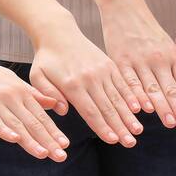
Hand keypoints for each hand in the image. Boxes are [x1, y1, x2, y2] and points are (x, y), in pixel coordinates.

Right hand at [0, 44, 69, 161]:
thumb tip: (55, 104)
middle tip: (61, 156)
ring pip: (16, 124)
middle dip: (47, 140)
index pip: (41, 116)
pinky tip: (14, 140)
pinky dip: (4, 130)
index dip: (53, 131)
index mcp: (22, 92)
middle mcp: (12, 97)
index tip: (64, 145)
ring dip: (30, 141)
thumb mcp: (14, 81)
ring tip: (43, 154)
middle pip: (32, 122)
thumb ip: (34, 95)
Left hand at [30, 15, 142, 146]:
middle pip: (107, 107)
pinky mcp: (109, 65)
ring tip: (137, 131)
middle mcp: (90, 78)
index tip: (112, 140)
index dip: (102, 127)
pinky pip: (122, 84)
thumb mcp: (37, 76)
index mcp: (72, 84)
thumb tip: (63, 111)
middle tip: (130, 143)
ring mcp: (102, 71)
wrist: (59, 32)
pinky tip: (138, 110)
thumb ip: (47, 94)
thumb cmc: (46, 59)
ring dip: (128, 116)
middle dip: (120, 127)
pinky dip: (131, 97)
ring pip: (117, 97)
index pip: (90, 111)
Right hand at [100, 0, 175, 134]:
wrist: (124, 5)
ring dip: (164, 108)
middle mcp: (159, 59)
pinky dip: (138, 95)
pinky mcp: (122, 61)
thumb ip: (175, 69)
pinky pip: (131, 81)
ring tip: (171, 124)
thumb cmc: (148, 31)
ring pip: (154, 87)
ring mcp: (141, 60)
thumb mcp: (166, 47)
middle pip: (173, 89)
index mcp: (172, 55)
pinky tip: (144, 109)